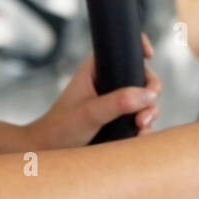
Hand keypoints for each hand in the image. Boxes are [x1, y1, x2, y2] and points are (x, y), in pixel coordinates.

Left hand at [27, 34, 162, 149]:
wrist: (48, 151)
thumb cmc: (61, 127)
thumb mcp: (90, 113)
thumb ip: (119, 102)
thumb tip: (150, 94)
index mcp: (96, 68)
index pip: (122, 48)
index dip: (138, 46)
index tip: (149, 54)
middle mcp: (107, 81)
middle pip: (142, 77)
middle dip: (150, 94)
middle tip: (144, 115)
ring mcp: (114, 99)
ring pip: (144, 99)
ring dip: (150, 113)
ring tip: (140, 128)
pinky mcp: (117, 117)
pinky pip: (140, 116)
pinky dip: (144, 125)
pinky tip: (138, 135)